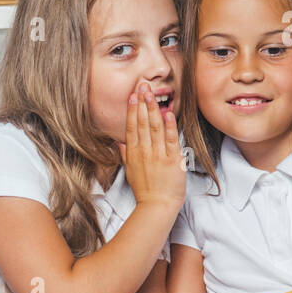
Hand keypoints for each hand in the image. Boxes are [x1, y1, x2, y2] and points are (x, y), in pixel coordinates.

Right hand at [120, 81, 185, 209]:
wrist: (156, 206)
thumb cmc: (145, 191)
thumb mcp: (130, 172)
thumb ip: (125, 155)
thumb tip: (120, 142)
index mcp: (133, 154)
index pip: (131, 127)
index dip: (132, 110)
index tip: (133, 96)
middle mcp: (144, 152)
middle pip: (141, 123)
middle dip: (142, 103)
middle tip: (143, 86)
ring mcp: (158, 155)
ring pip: (154, 127)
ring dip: (153, 109)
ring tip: (152, 93)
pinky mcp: (172, 160)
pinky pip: (170, 139)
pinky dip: (169, 125)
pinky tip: (167, 113)